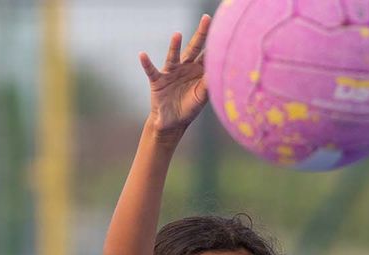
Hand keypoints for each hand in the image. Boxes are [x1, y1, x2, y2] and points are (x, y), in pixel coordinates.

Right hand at [142, 14, 211, 144]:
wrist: (172, 122)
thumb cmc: (189, 108)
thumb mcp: (201, 97)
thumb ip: (208, 86)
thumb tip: (217, 74)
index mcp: (199, 71)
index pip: (208, 55)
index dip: (216, 44)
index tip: (225, 31)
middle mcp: (185, 67)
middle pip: (194, 47)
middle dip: (201, 33)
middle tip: (207, 18)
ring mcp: (171, 72)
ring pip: (173, 56)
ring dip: (175, 46)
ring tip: (177, 35)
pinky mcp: (158, 80)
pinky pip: (151, 70)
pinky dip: (147, 63)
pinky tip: (143, 55)